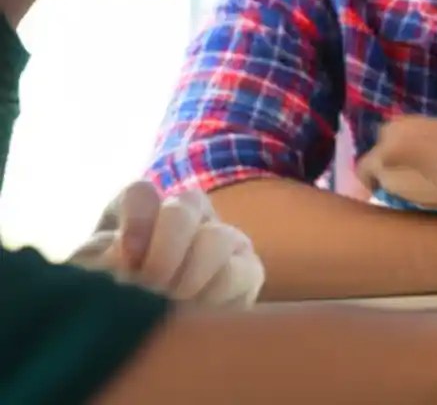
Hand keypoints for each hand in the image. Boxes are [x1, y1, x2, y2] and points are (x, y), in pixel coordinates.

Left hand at [68, 181, 264, 307]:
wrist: (149, 338)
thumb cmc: (112, 302)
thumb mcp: (93, 280)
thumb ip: (101, 265)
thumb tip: (126, 265)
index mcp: (143, 209)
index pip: (142, 193)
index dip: (135, 223)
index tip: (125, 259)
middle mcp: (187, 214)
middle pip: (182, 208)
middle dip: (164, 253)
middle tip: (150, 289)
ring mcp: (223, 238)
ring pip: (217, 237)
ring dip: (190, 278)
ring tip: (172, 307)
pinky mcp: (248, 269)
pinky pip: (240, 271)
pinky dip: (215, 296)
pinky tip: (197, 315)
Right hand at [357, 116, 436, 209]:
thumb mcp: (412, 192)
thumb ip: (383, 181)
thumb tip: (372, 178)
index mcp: (387, 142)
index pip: (361, 169)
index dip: (366, 190)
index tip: (375, 206)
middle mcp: (399, 124)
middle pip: (380, 153)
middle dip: (383, 172)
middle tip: (396, 196)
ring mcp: (422, 119)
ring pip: (398, 146)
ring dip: (402, 163)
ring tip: (417, 186)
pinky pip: (417, 141)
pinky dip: (418, 156)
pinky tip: (434, 171)